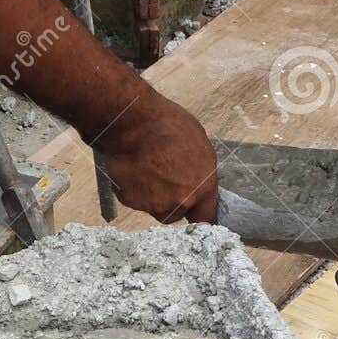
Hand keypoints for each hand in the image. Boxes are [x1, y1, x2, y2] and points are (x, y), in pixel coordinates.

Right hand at [95, 93, 217, 223]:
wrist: (133, 122)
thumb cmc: (167, 124)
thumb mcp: (199, 143)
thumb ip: (200, 170)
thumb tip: (197, 178)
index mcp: (203, 187)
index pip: (206, 217)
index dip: (197, 211)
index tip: (192, 209)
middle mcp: (181, 201)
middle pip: (176, 213)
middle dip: (170, 200)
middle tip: (162, 176)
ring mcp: (155, 204)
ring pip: (153, 208)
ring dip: (150, 195)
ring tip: (145, 168)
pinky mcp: (131, 201)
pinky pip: (133, 200)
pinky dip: (132, 189)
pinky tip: (133, 168)